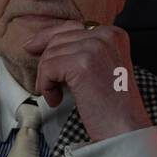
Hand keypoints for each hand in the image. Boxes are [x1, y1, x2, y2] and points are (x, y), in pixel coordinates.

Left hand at [23, 19, 152, 141]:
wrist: (125, 129)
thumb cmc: (111, 106)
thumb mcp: (100, 68)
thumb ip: (81, 51)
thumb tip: (41, 42)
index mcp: (113, 34)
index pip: (71, 27)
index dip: (48, 39)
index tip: (31, 48)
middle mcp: (106, 35)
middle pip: (58, 39)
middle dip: (45, 63)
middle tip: (45, 85)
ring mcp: (95, 48)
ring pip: (50, 54)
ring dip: (46, 78)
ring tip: (55, 96)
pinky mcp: (83, 64)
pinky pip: (48, 67)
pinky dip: (46, 85)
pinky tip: (56, 100)